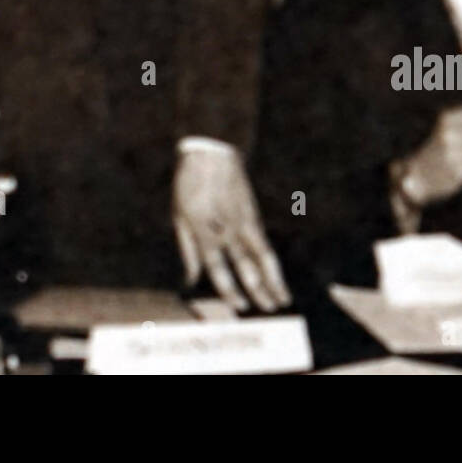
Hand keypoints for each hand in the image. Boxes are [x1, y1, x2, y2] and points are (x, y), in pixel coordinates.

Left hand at [172, 147, 289, 312]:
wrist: (211, 151)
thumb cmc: (189, 184)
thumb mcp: (179, 215)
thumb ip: (186, 249)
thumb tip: (189, 280)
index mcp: (203, 230)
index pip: (217, 267)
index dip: (228, 289)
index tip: (238, 305)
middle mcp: (225, 229)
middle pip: (244, 266)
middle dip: (257, 290)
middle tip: (267, 310)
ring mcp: (241, 221)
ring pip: (261, 256)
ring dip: (273, 280)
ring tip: (283, 300)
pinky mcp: (251, 214)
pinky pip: (263, 242)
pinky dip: (271, 261)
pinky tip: (276, 273)